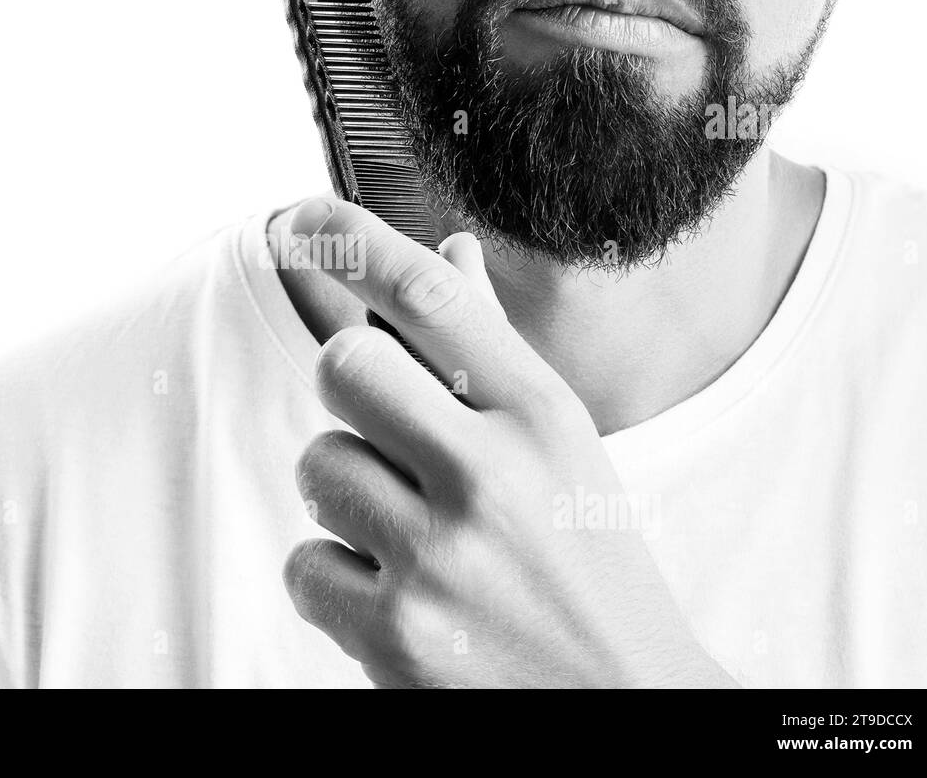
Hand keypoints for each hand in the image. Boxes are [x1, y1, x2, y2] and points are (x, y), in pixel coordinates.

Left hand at [283, 197, 735, 687]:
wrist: (628, 707)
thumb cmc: (591, 567)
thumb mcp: (564, 450)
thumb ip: (493, 354)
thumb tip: (447, 254)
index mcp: (544, 417)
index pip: (431, 297)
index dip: (352, 241)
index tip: (298, 219)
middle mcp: (492, 475)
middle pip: (344, 366)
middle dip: (348, 391)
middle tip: (384, 430)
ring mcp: (440, 558)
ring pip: (319, 467)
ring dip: (346, 498)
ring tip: (413, 537)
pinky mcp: (396, 636)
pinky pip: (305, 565)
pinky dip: (336, 582)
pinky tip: (400, 599)